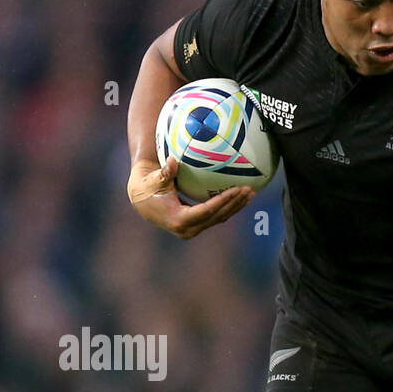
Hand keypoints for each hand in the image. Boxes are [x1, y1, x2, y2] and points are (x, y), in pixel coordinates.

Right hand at [127, 157, 256, 239]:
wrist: (141, 201)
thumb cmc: (147, 187)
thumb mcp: (153, 179)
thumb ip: (164, 173)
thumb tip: (172, 162)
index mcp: (178, 219)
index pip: (207, 210)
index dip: (224, 200)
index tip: (237, 188)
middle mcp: (187, 229)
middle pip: (217, 216)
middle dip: (235, 204)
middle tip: (250, 190)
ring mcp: (192, 229)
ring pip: (219, 218)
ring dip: (236, 206)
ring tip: (251, 193)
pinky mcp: (195, 226)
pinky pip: (215, 217)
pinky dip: (228, 207)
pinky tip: (240, 197)